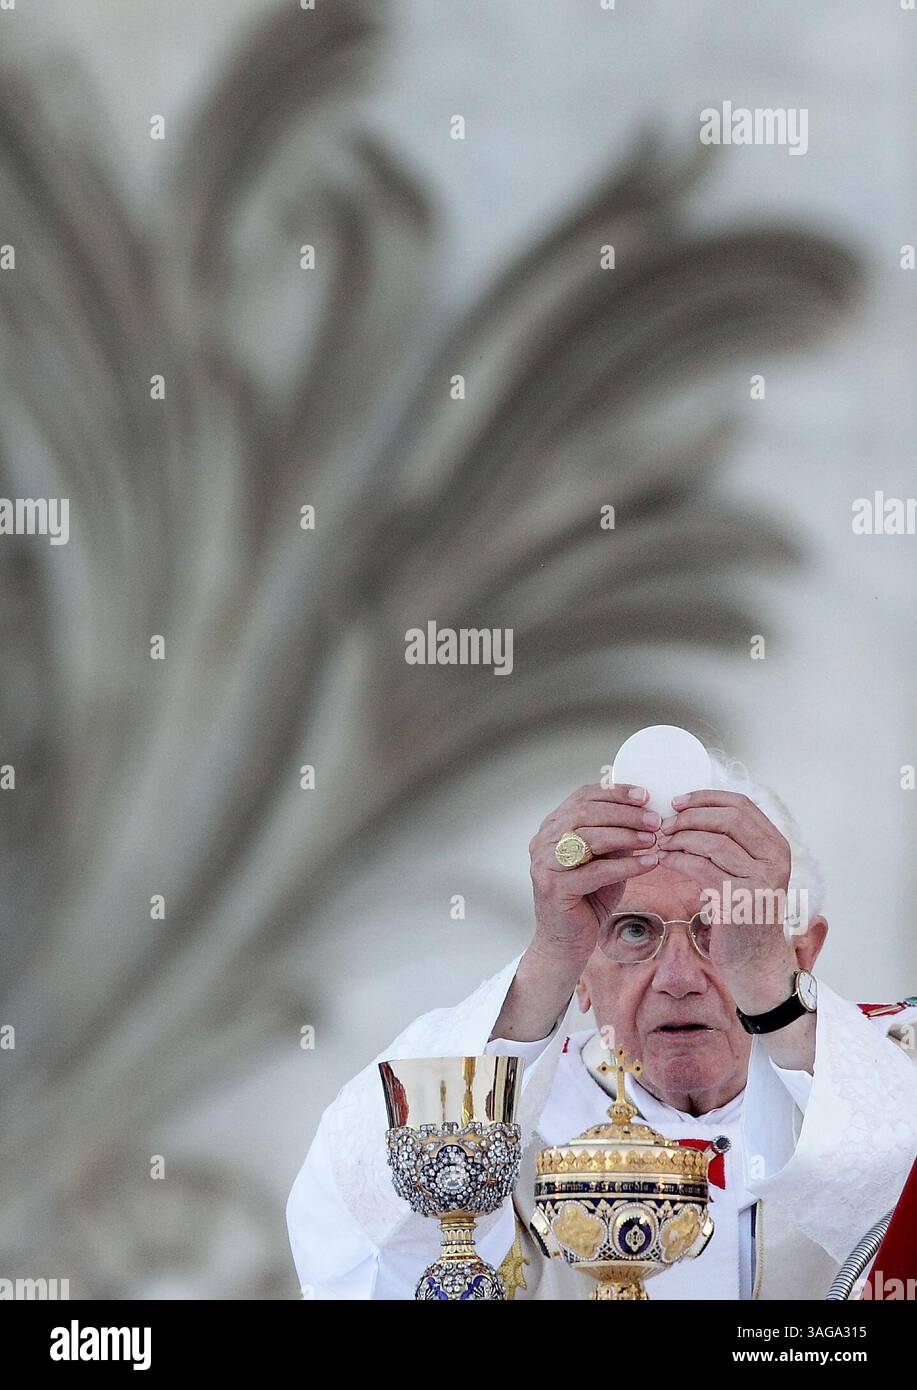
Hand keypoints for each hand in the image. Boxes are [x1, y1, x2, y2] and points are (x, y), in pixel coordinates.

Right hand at [528, 781, 660, 970]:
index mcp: (552, 827)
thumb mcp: (604, 860)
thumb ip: (616, 838)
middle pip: (585, 813)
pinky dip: (626, 866)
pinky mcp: (554, 888)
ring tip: (653, 839)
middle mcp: (543, 841)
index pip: (583, 797)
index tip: (645, 796)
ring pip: (589, 838)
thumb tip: (645, 815)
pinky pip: (596, 871)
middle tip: (654, 820)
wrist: (566, 942)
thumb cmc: (587, 898)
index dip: (615, 794)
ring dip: (627, 836)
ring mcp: (545, 864)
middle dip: (624, 814)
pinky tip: (649, 863)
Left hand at [653, 789, 795, 1009]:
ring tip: (661, 843)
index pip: (741, 804)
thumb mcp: (746, 872)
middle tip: (665, 824)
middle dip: (690, 816)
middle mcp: (775, 859)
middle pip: (728, 818)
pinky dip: (677, 859)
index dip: (706, 797)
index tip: (677, 801)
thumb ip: (731, 843)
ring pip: (712, 841)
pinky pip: (701, 867)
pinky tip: (664, 860)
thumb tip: (690, 810)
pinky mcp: (740, 900)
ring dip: (680, 838)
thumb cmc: (743, 913)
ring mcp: (760, 879)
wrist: (755, 962)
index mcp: (776, 845)